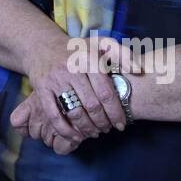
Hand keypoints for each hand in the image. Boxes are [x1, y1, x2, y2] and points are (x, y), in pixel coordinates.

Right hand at [9, 34, 127, 153]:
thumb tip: (138, 70)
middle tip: (107, 129)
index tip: (121, 124)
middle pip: (92, 105)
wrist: (42, 45)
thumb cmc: (77, 49)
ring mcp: (55, 80)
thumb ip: (122, 54)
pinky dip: (65, 131)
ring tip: (94, 132)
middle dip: (103, 122)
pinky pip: (54, 116)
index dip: (116, 112)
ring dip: (87, 128)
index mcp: (89, 58)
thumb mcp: (100, 44)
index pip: (106, 92)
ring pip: (74, 112)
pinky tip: (75, 136)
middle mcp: (71, 69)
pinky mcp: (41, 89)